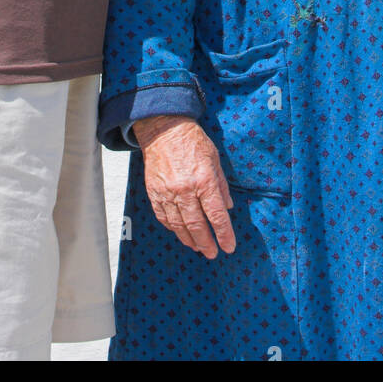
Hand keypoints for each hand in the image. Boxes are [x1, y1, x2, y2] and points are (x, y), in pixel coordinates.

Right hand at [132, 114, 235, 258]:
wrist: (163, 129)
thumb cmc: (192, 141)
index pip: (216, 215)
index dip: (224, 234)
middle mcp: (185, 189)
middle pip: (197, 225)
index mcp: (204, 180)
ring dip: (189, 239)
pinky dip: (172, 228)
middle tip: (212, 253)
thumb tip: (228, 207)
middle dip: (207, 242)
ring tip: (197, 247)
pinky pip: (163, 217)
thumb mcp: (214, 159)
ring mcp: (167, 192)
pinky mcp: (154, 192)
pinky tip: (180, 232)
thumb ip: (221, 185)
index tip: (228, 247)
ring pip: (179, 225)